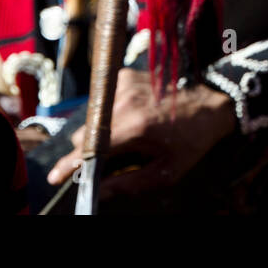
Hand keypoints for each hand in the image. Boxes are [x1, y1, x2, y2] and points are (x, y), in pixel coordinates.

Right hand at [46, 68, 235, 196]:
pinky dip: (110, 112)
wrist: (212, 104)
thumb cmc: (191, 141)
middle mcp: (125, 102)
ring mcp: (124, 84)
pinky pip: (104, 99)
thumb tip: (101, 192)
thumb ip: (130, 184)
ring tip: (127, 136)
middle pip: (84, 131)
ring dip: (100, 129)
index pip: (90, 148)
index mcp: (136, 127)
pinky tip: (132, 116)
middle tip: (105, 160)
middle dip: (87, 150)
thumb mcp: (166, 172)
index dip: (69, 165)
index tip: (55, 176)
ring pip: (92, 115)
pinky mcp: (126, 75)